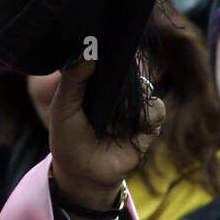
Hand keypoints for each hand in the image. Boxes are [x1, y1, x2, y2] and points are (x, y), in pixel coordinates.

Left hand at [49, 57, 164, 210]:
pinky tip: (124, 129)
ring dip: (128, 103)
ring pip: (145, 89)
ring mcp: (135, 108)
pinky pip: (156, 110)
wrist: (81, 173)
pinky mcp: (149, 126)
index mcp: (99, 83)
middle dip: (123, 77)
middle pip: (133, 71)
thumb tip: (88, 52)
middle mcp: (120, 94)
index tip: (107, 47)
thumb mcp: (63, 106)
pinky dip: (143, 116)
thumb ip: (73, 78)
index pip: (112, 59)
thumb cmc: (68, 137)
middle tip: (105, 94)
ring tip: (108, 124)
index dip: (112, 53)